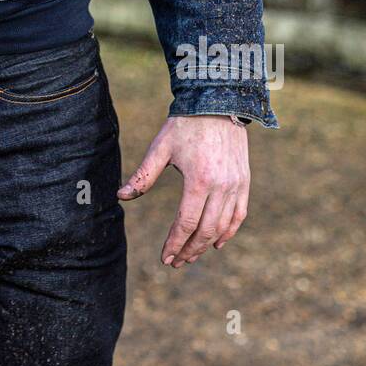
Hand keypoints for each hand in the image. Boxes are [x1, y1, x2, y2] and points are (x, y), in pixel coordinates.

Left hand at [117, 115, 249, 266]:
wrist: (218, 103)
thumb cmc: (185, 125)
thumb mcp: (161, 147)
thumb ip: (143, 175)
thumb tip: (121, 196)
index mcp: (199, 180)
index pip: (186, 223)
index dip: (175, 243)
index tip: (165, 257)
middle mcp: (221, 186)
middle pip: (205, 230)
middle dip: (189, 250)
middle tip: (176, 262)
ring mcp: (236, 185)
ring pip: (223, 226)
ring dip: (207, 245)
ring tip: (191, 256)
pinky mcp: (244, 181)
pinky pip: (239, 214)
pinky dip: (229, 231)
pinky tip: (217, 242)